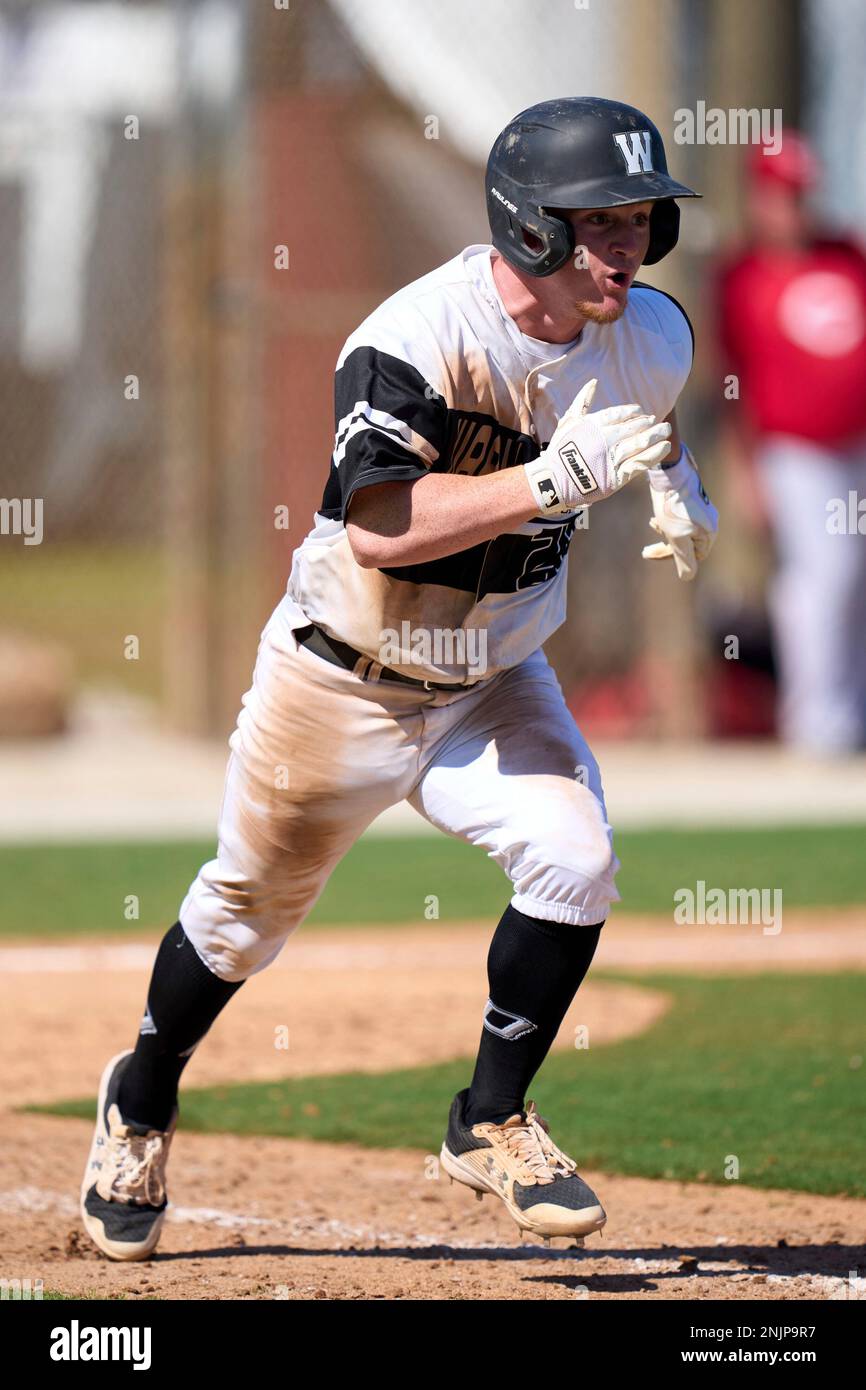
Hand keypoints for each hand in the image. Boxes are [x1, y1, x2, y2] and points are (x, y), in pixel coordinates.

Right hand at [524, 378, 671, 515]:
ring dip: (656, 435)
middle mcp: (606, 439)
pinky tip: (664, 447)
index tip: (641, 411)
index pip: (620, 413)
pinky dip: (654, 454)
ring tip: (665, 430)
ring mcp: (612, 458)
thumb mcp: (568, 422)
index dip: (633, 412)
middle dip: (648, 422)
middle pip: (634, 427)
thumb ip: (582, 401)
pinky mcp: (617, 477)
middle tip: (657, 421)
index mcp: (595, 424)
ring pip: (640, 443)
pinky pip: (640, 463)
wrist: (554, 480)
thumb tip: (594, 382)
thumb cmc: (560, 450)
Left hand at [641, 447, 718, 580]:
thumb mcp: (677, 536)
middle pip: (687, 545)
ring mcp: (701, 510)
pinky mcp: (691, 500)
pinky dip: (667, 521)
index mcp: (710, 532)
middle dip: (666, 547)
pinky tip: (655, 517)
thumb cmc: (674, 506)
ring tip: (652, 523)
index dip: (674, 559)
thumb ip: (684, 559)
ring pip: (681, 531)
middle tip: (644, 552)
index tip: (652, 553)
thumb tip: (687, 577)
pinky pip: (679, 519)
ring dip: (665, 533)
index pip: (694, 557)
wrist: (670, 471)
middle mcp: (709, 521)